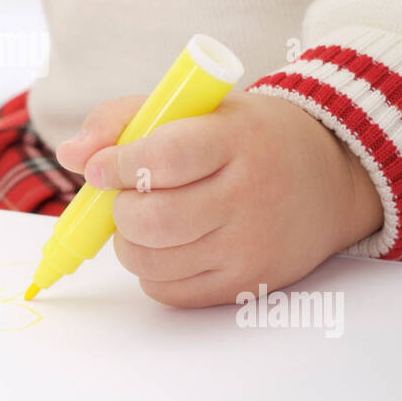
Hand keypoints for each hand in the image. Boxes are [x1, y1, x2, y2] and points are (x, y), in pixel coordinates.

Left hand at [57, 92, 383, 307]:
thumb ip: (123, 120)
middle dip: (120, 210)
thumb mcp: (194, 108)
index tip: (101, 168)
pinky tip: (169, 245)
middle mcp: (249, 195)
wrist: (330, 179)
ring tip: (145, 220)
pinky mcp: (248, 284)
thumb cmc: (247, 138)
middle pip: (154, 220)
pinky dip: (151, 270)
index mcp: (236, 139)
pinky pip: (169, 292)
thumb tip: (71, 156)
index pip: (166, 157)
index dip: (119, 164)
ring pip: (153, 261)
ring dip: (129, 242)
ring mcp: (250, 245)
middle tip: (126, 197)